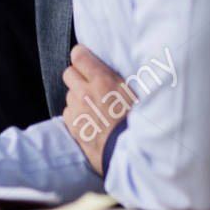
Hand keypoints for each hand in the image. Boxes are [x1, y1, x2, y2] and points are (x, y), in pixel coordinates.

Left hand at [62, 45, 134, 174]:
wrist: (133, 154)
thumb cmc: (141, 122)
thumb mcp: (138, 92)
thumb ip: (121, 77)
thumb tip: (117, 67)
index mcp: (103, 81)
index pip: (78, 55)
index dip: (83, 57)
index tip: (88, 61)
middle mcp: (85, 94)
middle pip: (68, 73)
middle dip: (78, 75)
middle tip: (91, 83)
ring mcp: (77, 111)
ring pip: (68, 94)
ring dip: (77, 96)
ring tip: (94, 105)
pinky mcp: (74, 128)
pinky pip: (68, 113)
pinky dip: (76, 114)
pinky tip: (90, 119)